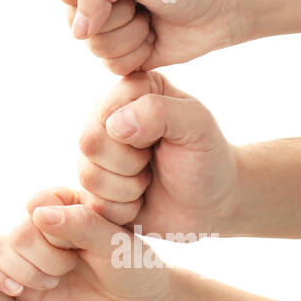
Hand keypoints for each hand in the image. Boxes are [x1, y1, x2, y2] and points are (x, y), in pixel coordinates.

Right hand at [0, 190, 174, 300]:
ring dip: (29, 273)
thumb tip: (38, 215)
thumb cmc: (131, 265)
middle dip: (47, 258)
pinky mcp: (15, 275)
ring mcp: (26, 250)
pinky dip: (2, 280)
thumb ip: (81, 225)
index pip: (37, 204)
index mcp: (63, 202)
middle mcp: (40, 222)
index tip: (85, 244)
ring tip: (55, 281)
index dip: (56, 230)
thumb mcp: (114, 243)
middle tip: (72, 266)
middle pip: (19, 233)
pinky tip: (25, 290)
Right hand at [60, 0, 246, 72]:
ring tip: (152, 18)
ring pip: (94, 47)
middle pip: (76, 23)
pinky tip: (155, 38)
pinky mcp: (124, 53)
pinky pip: (111, 66)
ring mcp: (109, 26)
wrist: (225, 5)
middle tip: (143, 2)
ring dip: (130, 36)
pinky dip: (137, 55)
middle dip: (116, 17)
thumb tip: (77, 32)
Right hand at [75, 71, 237, 236]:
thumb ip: (159, 110)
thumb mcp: (197, 125)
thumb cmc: (207, 158)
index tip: (164, 138)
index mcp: (130, 91)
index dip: (135, 134)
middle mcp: (106, 118)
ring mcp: (97, 154)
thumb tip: (115, 125)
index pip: (104, 112)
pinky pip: (91, 203)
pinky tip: (140, 200)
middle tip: (153, 161)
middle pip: (89, 143)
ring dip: (128, 188)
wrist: (212, 205)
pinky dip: (124, 209)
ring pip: (87, 175)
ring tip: (149, 180)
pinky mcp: (94, 188)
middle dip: (130, 163)